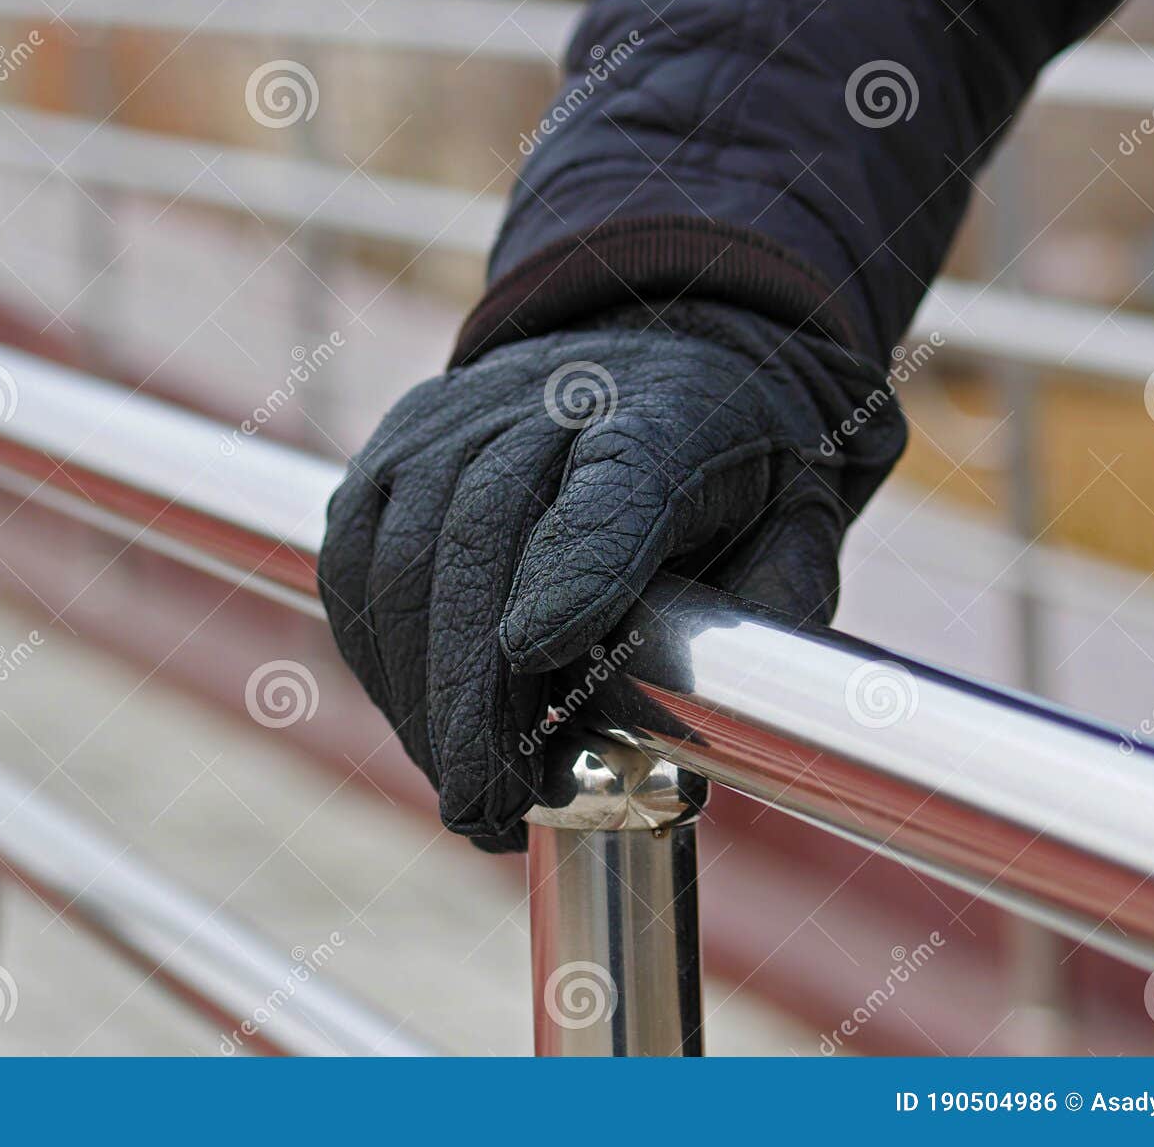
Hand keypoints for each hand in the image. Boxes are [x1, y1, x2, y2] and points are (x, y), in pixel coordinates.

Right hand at [317, 302, 904, 850]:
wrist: (649, 348)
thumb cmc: (726, 462)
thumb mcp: (798, 519)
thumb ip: (774, 601)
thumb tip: (728, 713)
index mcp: (670, 417)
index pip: (619, 483)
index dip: (574, 567)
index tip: (539, 657)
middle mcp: (547, 400)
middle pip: (483, 537)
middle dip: (470, 695)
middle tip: (485, 806)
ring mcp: (454, 419)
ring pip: (402, 557)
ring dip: (419, 693)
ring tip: (462, 786)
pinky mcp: (393, 448)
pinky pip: (355, 556)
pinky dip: (375, 651)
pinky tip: (415, 716)